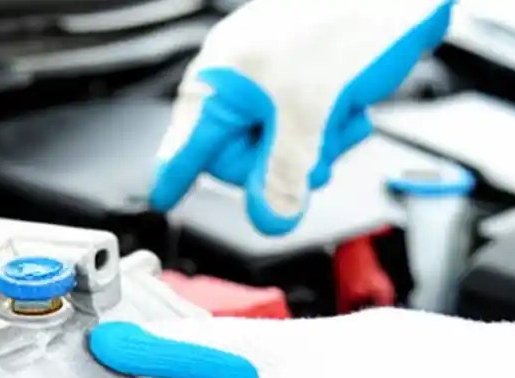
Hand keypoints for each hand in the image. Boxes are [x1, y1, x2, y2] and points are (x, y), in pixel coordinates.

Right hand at [153, 0, 454, 235]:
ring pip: (280, 142)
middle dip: (282, 162)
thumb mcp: (313, 113)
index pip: (189, 143)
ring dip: (316, 145)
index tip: (163, 198)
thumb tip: (267, 218)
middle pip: (242, 154)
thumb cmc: (351, 22)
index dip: (178, 175)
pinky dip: (328, 127)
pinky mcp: (302, 72)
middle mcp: (239, 74)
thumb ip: (285, 172)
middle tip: (312, 155)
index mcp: (224, 78)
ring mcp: (271, 72)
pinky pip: (303, 123)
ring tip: (340, 121)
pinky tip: (349, 110)